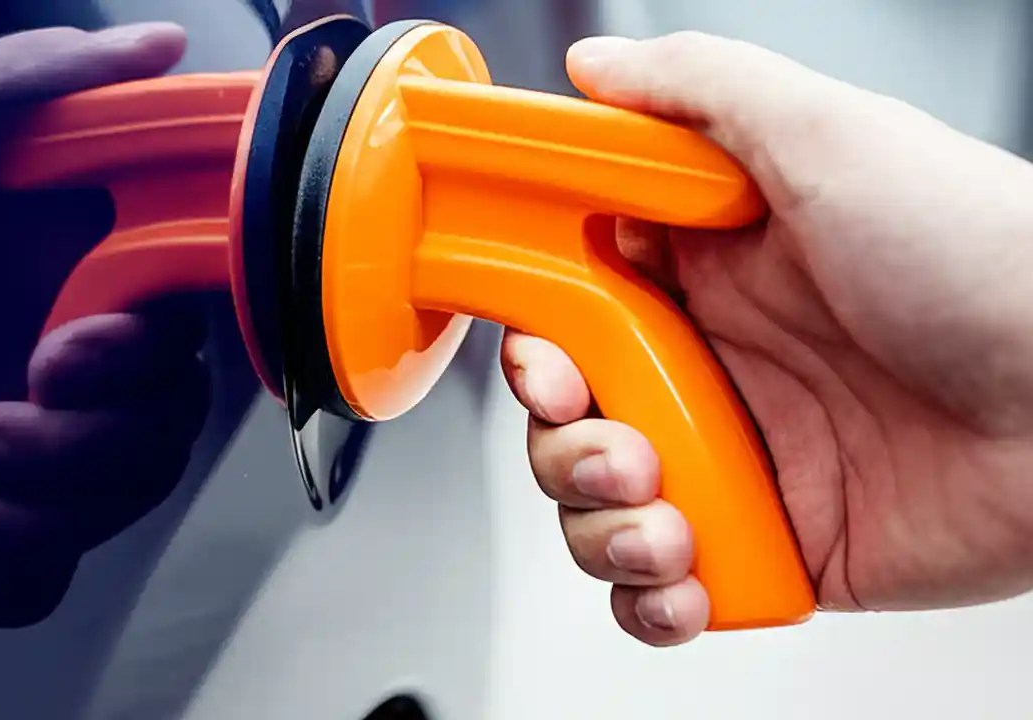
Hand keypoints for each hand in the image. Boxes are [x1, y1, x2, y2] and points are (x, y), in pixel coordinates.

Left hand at [0, 24, 210, 624]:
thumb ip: (38, 80)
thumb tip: (164, 46)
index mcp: (78, 275)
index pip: (184, 327)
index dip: (145, 358)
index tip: (65, 355)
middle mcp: (70, 359)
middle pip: (165, 431)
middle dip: (80, 449)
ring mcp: (33, 443)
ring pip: (116, 506)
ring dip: (38, 514)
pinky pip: (49, 573)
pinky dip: (15, 577)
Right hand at [503, 31, 1032, 645]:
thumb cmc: (987, 259)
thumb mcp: (834, 138)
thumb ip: (700, 92)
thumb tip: (592, 68)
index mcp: (712, 270)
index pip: (574, 300)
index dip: (536, 332)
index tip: (542, 354)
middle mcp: (716, 364)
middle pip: (569, 413)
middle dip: (562, 441)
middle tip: (614, 441)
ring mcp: (742, 458)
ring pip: (597, 503)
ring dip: (598, 524)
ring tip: (664, 518)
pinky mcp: (774, 544)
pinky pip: (663, 584)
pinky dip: (648, 597)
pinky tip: (684, 578)